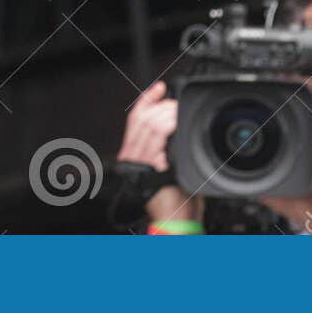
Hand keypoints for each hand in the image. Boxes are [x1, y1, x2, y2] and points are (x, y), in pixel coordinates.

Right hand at [118, 81, 201, 224]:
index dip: (146, 100)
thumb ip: (168, 146)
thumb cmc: (177, 199)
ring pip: (148, 127)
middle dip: (160, 106)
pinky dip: (166, 129)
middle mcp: (133, 158)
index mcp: (135, 155)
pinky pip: (156, 141)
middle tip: (175, 104)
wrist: (176, 224)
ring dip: (166, 115)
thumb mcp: (171, 166)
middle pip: (141, 120)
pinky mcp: (151, 169)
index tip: (159, 89)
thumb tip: (178, 124)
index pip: (135, 119)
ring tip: (178, 113)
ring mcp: (140, 163)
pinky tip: (175, 125)